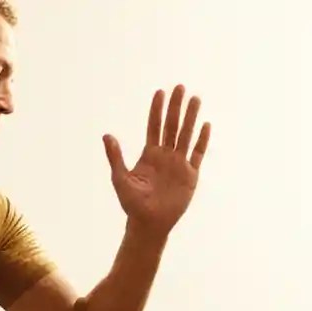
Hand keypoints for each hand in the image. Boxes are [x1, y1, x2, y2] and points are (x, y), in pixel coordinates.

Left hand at [103, 84, 211, 238]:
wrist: (149, 223)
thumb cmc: (132, 203)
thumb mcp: (120, 178)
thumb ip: (115, 157)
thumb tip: (106, 135)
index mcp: (149, 155)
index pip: (154, 126)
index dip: (156, 110)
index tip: (159, 92)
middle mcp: (165, 156)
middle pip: (172, 126)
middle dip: (175, 107)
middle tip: (179, 87)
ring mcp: (179, 164)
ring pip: (186, 135)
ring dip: (191, 117)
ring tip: (195, 99)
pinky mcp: (190, 175)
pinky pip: (197, 154)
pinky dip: (202, 140)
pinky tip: (205, 125)